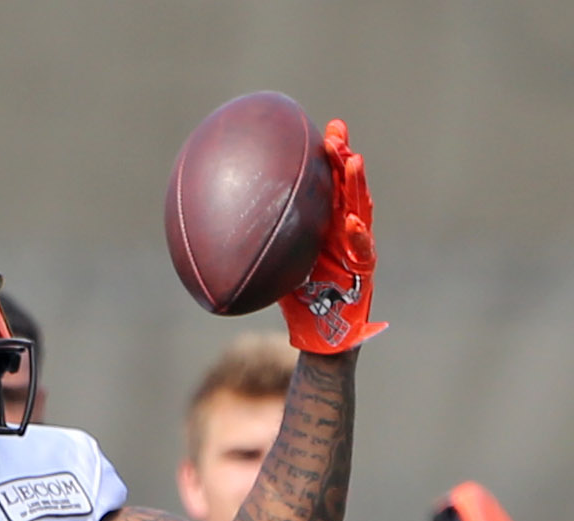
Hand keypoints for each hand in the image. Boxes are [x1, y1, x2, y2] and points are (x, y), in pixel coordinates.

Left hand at [279, 120, 384, 353]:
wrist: (320, 341)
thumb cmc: (298, 303)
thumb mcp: (273, 265)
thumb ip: (257, 244)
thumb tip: (207, 225)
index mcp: (325, 225)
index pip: (327, 184)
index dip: (324, 156)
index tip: (316, 127)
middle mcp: (345, 232)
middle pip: (347, 188)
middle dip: (343, 157)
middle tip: (337, 129)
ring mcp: (358, 251)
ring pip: (361, 211)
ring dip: (357, 186)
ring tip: (353, 161)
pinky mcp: (366, 274)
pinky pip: (363, 253)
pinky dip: (358, 236)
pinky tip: (350, 222)